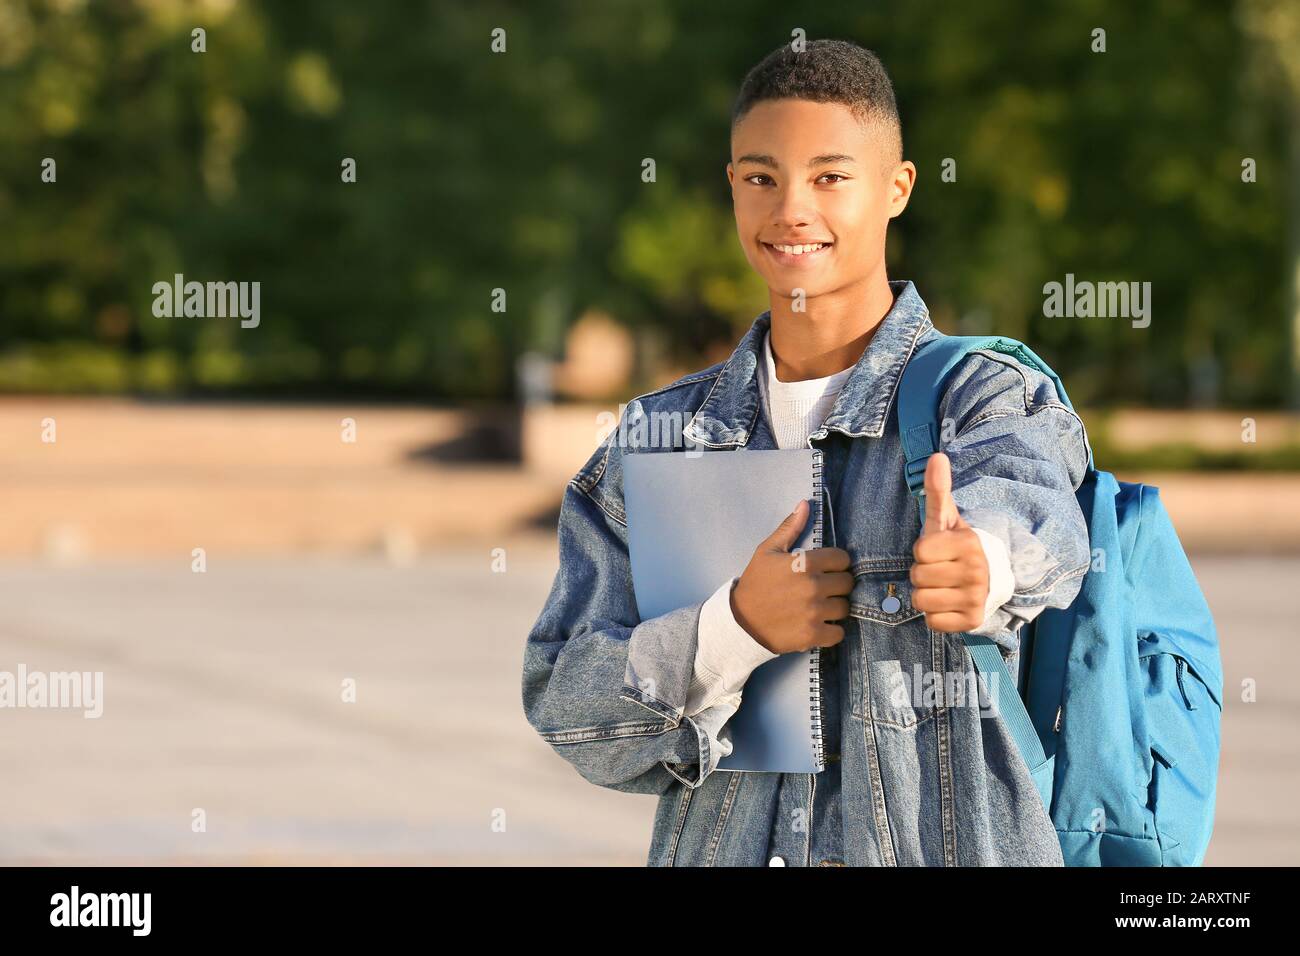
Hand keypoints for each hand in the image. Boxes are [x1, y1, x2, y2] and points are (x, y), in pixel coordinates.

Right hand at [730, 499, 853, 653]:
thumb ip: (790, 528)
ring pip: (845, 607)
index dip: (836, 563)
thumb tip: (805, 504)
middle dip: (837, 585)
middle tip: (823, 588)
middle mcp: (814, 586)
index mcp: (805, 563)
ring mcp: (815, 612)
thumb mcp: (768, 551)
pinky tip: (819, 624)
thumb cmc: (756, 582)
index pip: (843, 559)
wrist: (740, 621)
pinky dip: (832, 631)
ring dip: (835, 608)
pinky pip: (839, 633)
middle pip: (847, 583)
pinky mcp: (813, 635)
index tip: (825, 569)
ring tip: (820, 607)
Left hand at [910, 452, 989, 632]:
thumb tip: (936, 456)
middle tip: (939, 570)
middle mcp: (976, 571)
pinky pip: (931, 622)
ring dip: (926, 595)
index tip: (937, 550)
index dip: (922, 551)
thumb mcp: (946, 518)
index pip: (920, 551)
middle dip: (922, 573)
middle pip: (917, 577)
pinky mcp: (972, 621)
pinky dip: (935, 615)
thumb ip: (937, 489)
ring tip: (942, 586)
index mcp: (968, 543)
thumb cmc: (957, 547)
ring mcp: (976, 598)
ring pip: (921, 601)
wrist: (990, 578)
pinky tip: (948, 603)